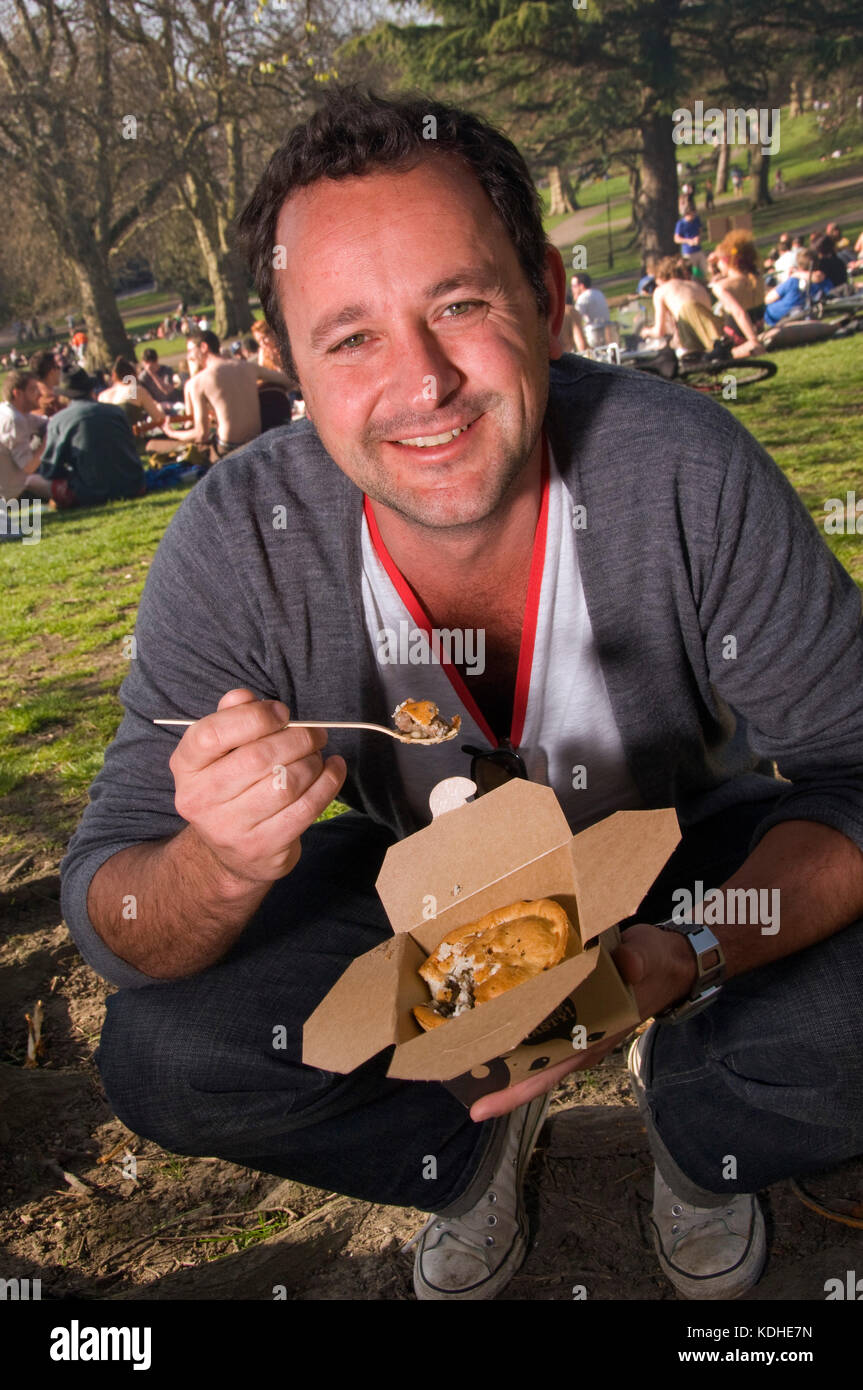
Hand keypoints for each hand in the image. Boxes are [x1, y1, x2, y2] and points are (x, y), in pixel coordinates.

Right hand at [169, 688, 346, 887]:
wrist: (232, 853)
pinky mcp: (263, 847)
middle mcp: (200, 799)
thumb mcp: (222, 752)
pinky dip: (328, 783)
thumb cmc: (232, 787)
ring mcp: (230, 828)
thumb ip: (230, 718)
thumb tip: (243, 696)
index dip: (254, 716)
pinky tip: (333, 769)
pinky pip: (306, 808)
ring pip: (286, 782)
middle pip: (258, 757)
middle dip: (297, 738)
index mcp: (185, 767)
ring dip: (313, 761)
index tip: (282, 713)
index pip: (211, 733)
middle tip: (315, 733)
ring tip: (317, 755)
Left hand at [468, 922, 695, 1122]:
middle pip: (529, 1066)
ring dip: (496, 1049)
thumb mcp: (648, 960)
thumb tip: (628, 965)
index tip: (479, 1110)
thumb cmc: (655, 964)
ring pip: (527, 1047)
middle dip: (492, 1075)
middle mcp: (578, 1039)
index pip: (549, 1072)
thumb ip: (638, 963)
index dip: (515, 1092)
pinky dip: (510, 1020)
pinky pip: (533, 1021)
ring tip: (456, 1049)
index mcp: (594, 1038)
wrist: (666, 959)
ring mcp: (572, 1026)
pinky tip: (485, 1013)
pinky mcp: (567, 1007)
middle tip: (450, 1073)